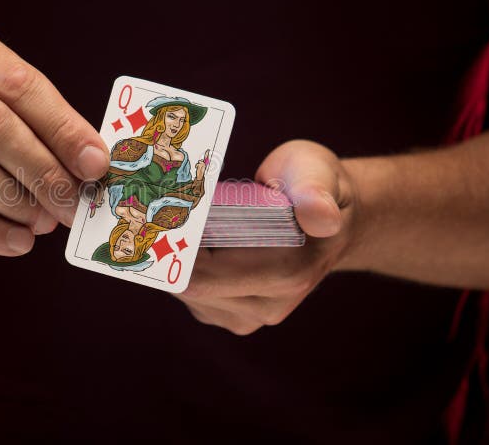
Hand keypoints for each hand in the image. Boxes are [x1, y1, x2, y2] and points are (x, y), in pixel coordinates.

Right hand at [0, 20, 109, 261]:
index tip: (96, 167)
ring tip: (44, 224)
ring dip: (11, 200)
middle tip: (72, 206)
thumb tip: (95, 164)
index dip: (63, 129)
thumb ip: (44, 135)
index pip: (19, 84)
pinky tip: (15, 242)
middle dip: (40, 169)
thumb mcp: (6, 126)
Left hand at [176, 140, 356, 334]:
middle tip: (161, 207)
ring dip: (175, 255)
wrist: (331, 220)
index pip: (202, 276)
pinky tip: (194, 236)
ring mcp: (247, 317)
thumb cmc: (313, 186)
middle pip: (186, 285)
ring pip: (183, 291)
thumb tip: (319, 216)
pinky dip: (182, 264)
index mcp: (286, 274)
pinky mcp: (230, 316)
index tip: (157, 213)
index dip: (172, 248)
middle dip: (169, 248)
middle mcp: (266, 307)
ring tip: (184, 217)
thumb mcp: (317, 171)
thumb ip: (315, 190)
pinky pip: (190, 293)